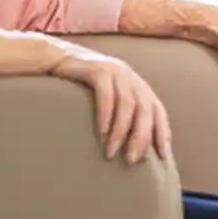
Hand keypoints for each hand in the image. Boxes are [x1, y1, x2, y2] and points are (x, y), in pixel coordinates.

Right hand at [50, 45, 171, 164]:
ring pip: (127, 103)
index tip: (163, 156)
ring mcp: (115, 70)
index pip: (158, 110)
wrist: (54, 58)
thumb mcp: (107, 100)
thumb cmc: (79, 87)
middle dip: (141, 136)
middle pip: (146, 108)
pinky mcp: (96, 68)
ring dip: (121, 131)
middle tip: (132, 160)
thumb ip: (120, 116)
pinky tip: (102, 131)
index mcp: (137, 85)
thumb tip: (131, 151)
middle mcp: (130, 76)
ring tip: (111, 152)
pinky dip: (106, 113)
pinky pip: (106, 92)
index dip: (162, 132)